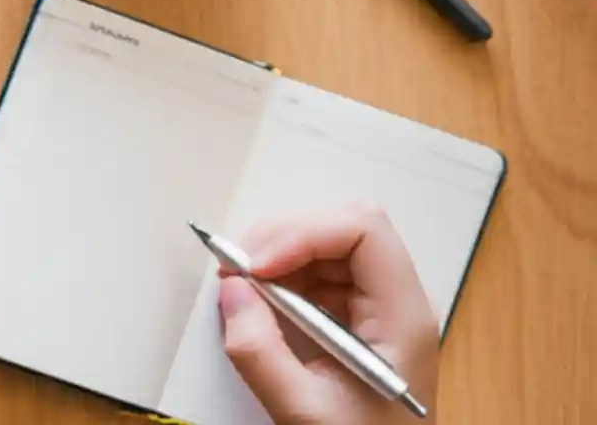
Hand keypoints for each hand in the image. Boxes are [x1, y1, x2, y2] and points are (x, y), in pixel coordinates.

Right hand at [218, 205, 439, 424]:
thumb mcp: (303, 412)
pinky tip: (259, 302)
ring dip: (276, 256)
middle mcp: (397, 300)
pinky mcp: (356, 317)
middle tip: (234, 270)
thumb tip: (231, 289)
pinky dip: (280, 277)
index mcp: (403, 317)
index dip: (304, 233)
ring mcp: (378, 306)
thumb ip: (261, 352)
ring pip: (326, 245)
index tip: (256, 267)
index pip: (364, 230)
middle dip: (282, 239)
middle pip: (342, 229)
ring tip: (240, 287)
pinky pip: (317, 273)